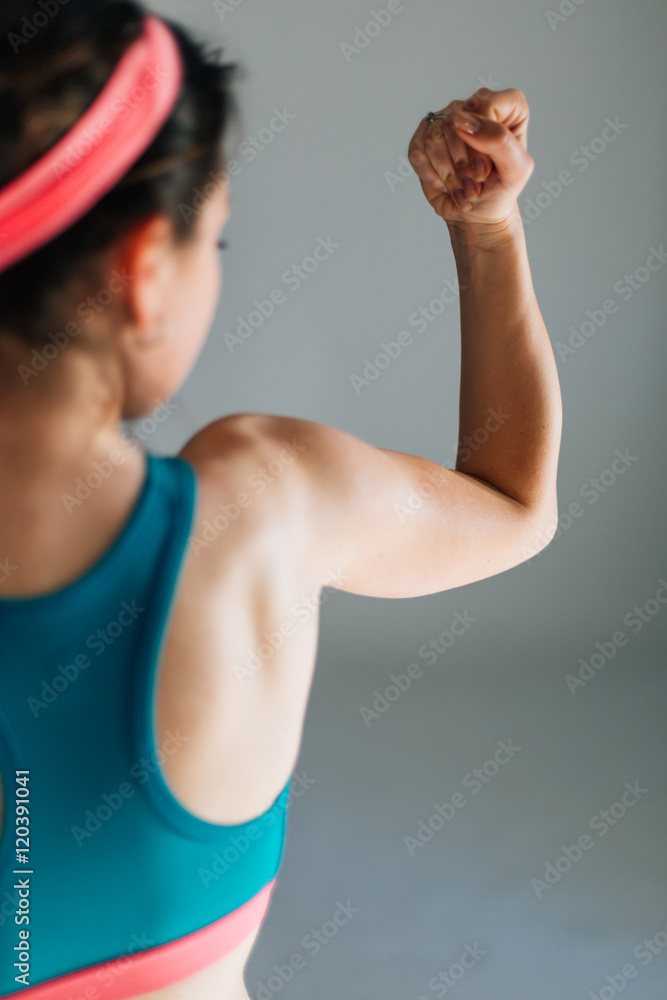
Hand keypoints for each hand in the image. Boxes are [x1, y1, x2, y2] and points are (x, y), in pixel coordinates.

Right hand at [407, 87, 534, 231]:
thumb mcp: (516, 171)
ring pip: (434, 137)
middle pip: (456, 120)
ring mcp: (446, 121)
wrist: (477, 213)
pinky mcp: (423, 139)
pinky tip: (444, 183)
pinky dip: (431, 176)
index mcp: (506, 107)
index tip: (486, 167)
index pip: (487, 103)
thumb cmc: (500, 190)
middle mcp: (474, 107)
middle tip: (475, 183)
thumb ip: (500, 140)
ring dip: (448, 173)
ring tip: (462, 187)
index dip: (483, 137)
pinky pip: (417, 152)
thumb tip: (465, 122)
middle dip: (463, 162)